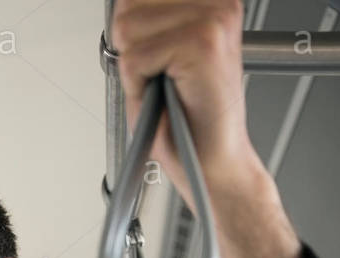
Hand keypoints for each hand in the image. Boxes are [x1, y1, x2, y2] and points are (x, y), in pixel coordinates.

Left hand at [112, 0, 306, 257]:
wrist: (210, 160)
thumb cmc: (181, 117)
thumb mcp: (155, 60)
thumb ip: (140, 25)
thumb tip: (123, 6)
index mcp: (208, 1)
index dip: (130, 32)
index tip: (152, 58)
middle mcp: (216, 2)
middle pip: (127, 7)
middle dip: (129, 49)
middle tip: (159, 77)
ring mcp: (212, 19)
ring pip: (127, 30)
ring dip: (135, 68)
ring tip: (164, 86)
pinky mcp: (201, 43)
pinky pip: (133, 59)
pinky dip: (138, 86)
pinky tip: (166, 96)